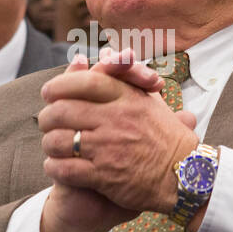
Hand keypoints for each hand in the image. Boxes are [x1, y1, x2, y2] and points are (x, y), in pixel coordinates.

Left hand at [37, 49, 189, 231]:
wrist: (186, 176)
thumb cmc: (167, 138)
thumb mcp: (151, 100)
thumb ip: (126, 79)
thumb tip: (107, 55)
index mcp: (127, 98)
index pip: (83, 82)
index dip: (59, 86)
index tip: (49, 93)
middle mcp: (116, 119)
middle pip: (62, 111)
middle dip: (47, 117)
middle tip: (46, 122)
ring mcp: (108, 148)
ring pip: (58, 140)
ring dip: (49, 144)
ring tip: (52, 147)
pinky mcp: (104, 175)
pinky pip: (65, 169)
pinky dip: (54, 168)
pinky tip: (56, 167)